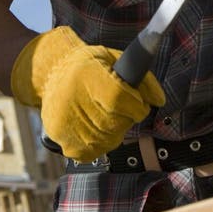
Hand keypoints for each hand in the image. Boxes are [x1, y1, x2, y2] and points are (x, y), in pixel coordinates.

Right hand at [10, 26, 165, 161]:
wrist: (53, 73)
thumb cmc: (89, 65)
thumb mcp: (114, 59)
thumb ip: (140, 78)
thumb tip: (159, 100)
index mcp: (87, 74)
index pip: (117, 98)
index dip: (136, 106)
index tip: (141, 105)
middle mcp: (72, 98)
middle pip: (113, 122)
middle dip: (128, 118)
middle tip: (126, 109)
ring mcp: (64, 121)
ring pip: (105, 140)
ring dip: (116, 132)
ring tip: (110, 116)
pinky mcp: (59, 137)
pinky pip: (90, 152)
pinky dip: (101, 144)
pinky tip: (98, 129)